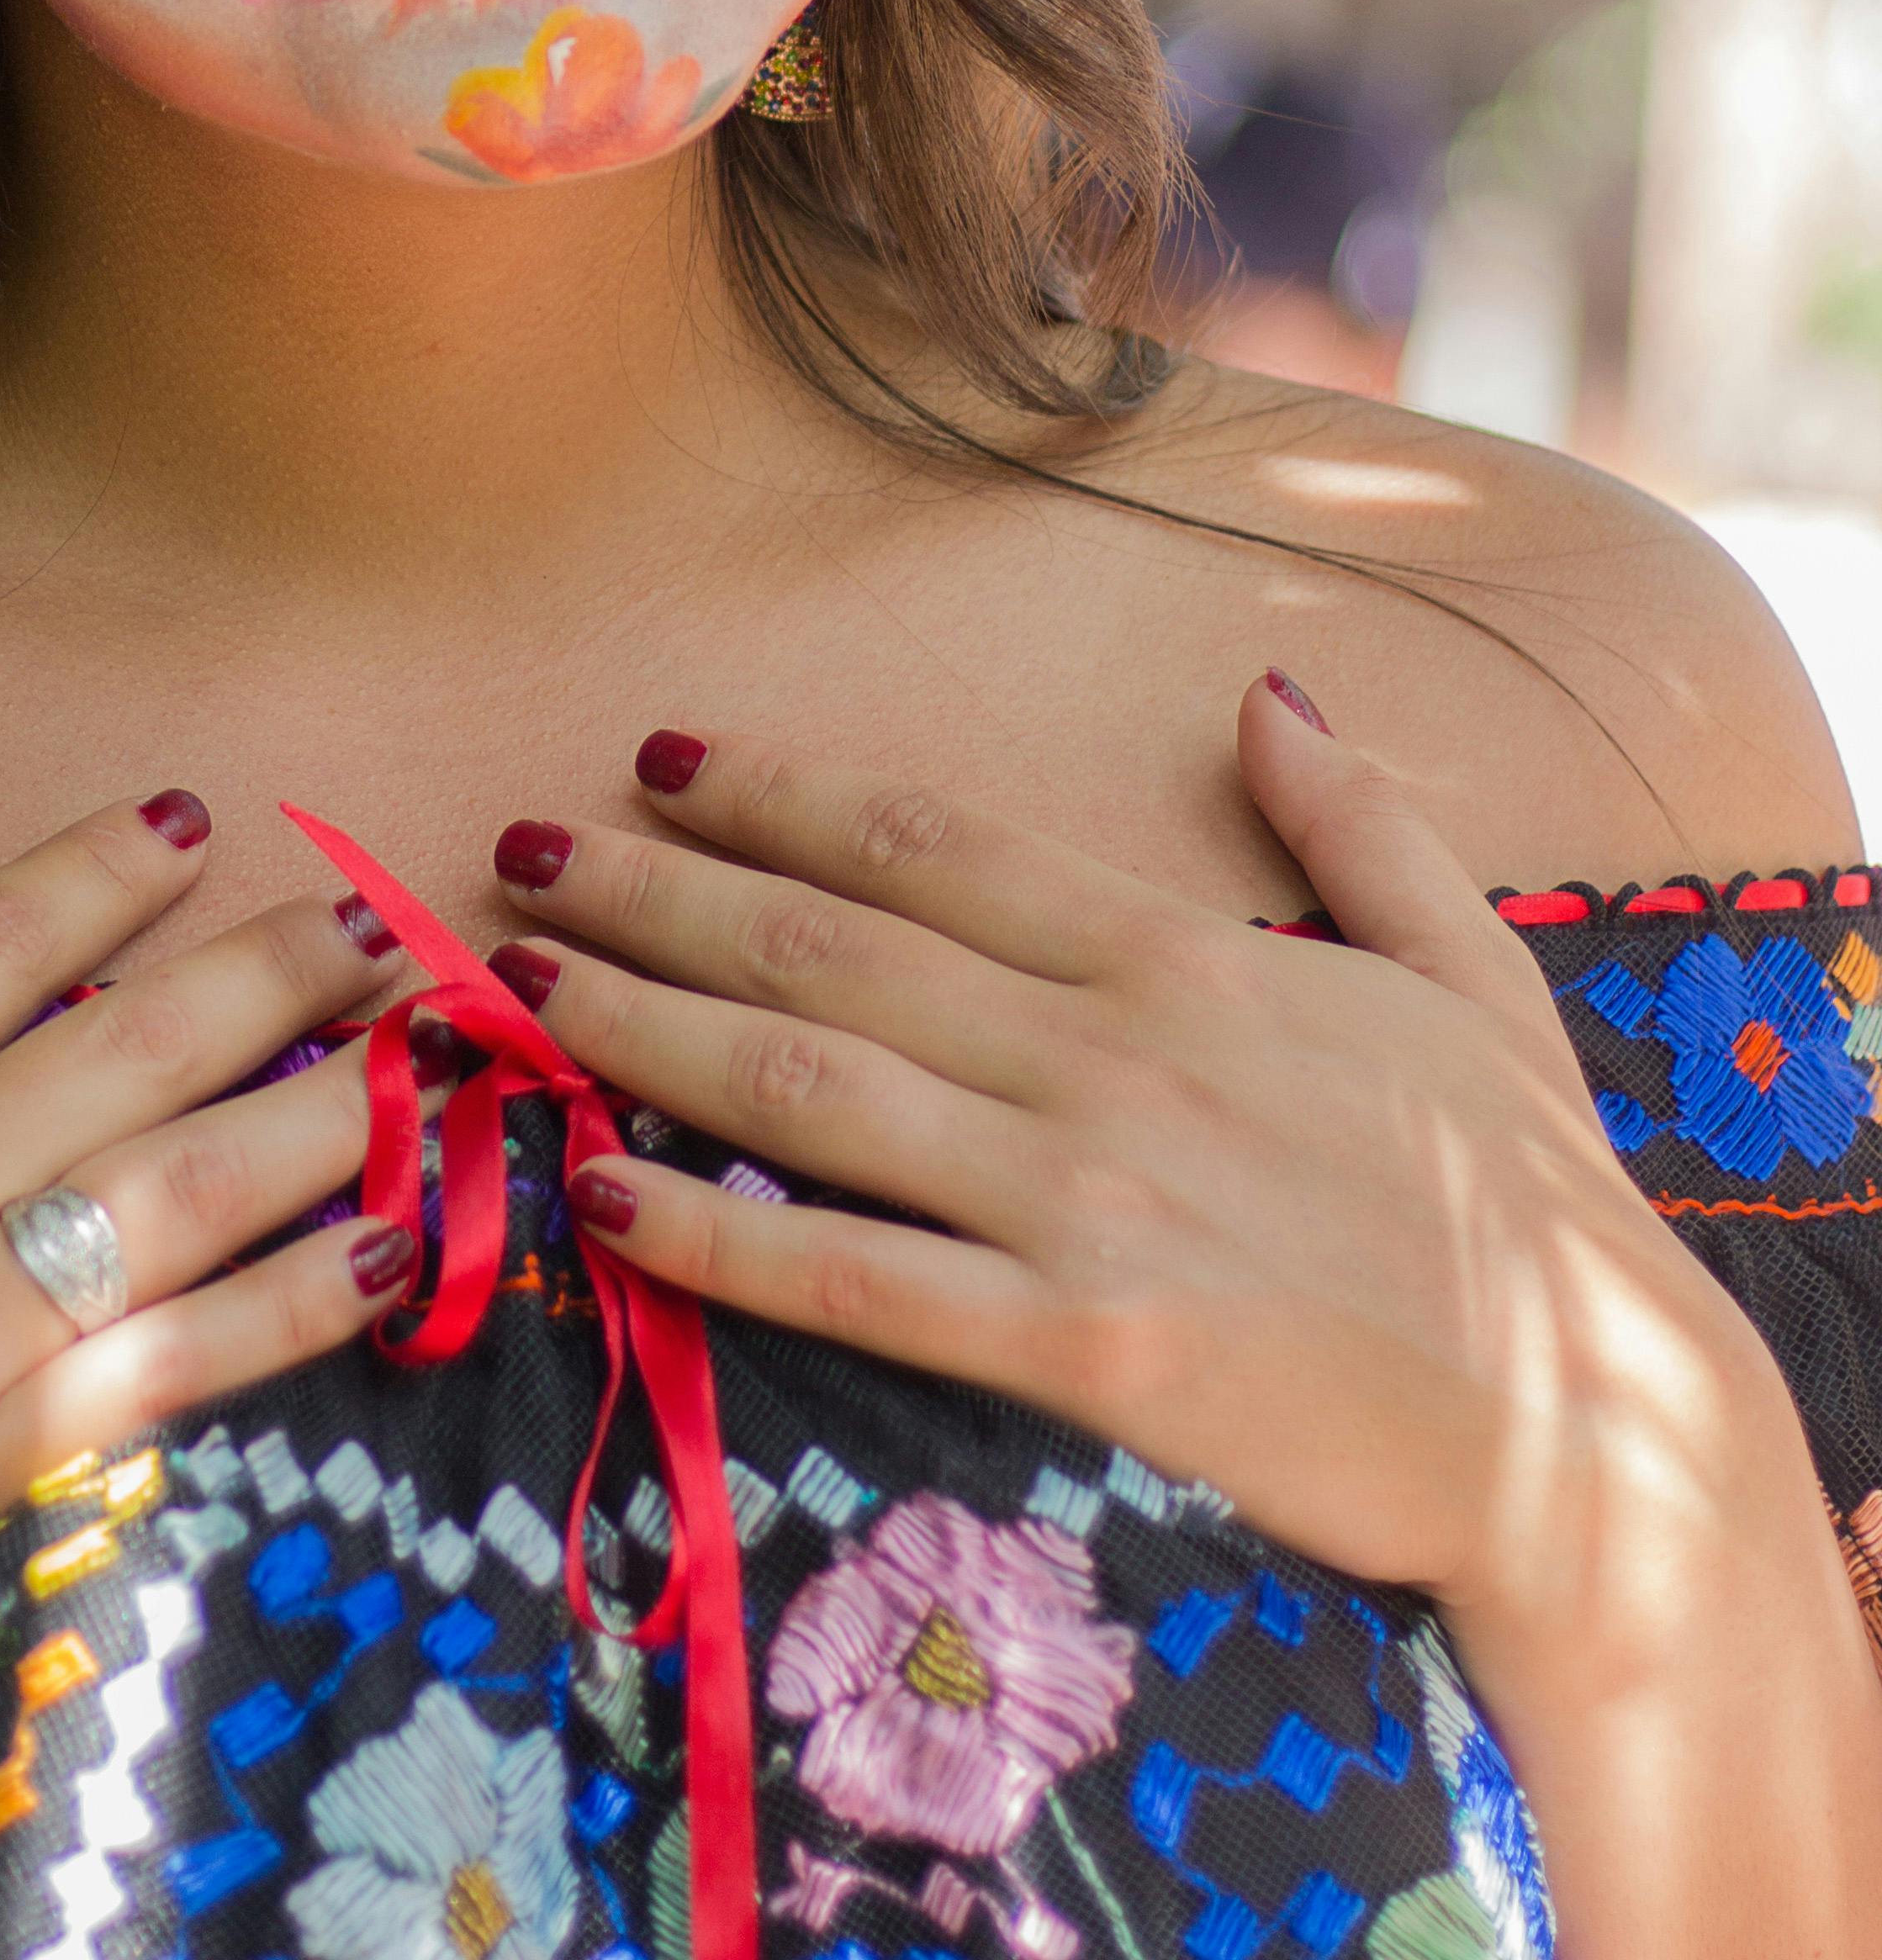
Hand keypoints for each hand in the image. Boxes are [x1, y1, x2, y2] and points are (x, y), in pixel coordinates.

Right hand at [0, 794, 409, 1957]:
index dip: (95, 872)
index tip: (190, 816)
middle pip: (123, 1043)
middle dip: (265, 968)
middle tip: (372, 909)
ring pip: (181, 1182)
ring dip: (319, 1101)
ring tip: (424, 1043)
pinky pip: (174, 1357)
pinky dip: (297, 1300)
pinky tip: (395, 1246)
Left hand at [485, 688, 1776, 1654]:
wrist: (1596, 1426)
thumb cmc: (1529, 1202)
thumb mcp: (1464, 966)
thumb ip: (1356, 822)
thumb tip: (1268, 691)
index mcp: (1181, 958)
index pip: (930, 843)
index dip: (781, 794)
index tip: (662, 755)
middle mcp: (1108, 1053)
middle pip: (831, 947)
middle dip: (659, 887)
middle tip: (521, 847)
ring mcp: (1091, 1196)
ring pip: (815, 1090)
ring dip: (647, 1027)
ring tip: (522, 981)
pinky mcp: (1090, 1342)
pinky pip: (862, 1280)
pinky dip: (719, 1236)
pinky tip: (603, 1196)